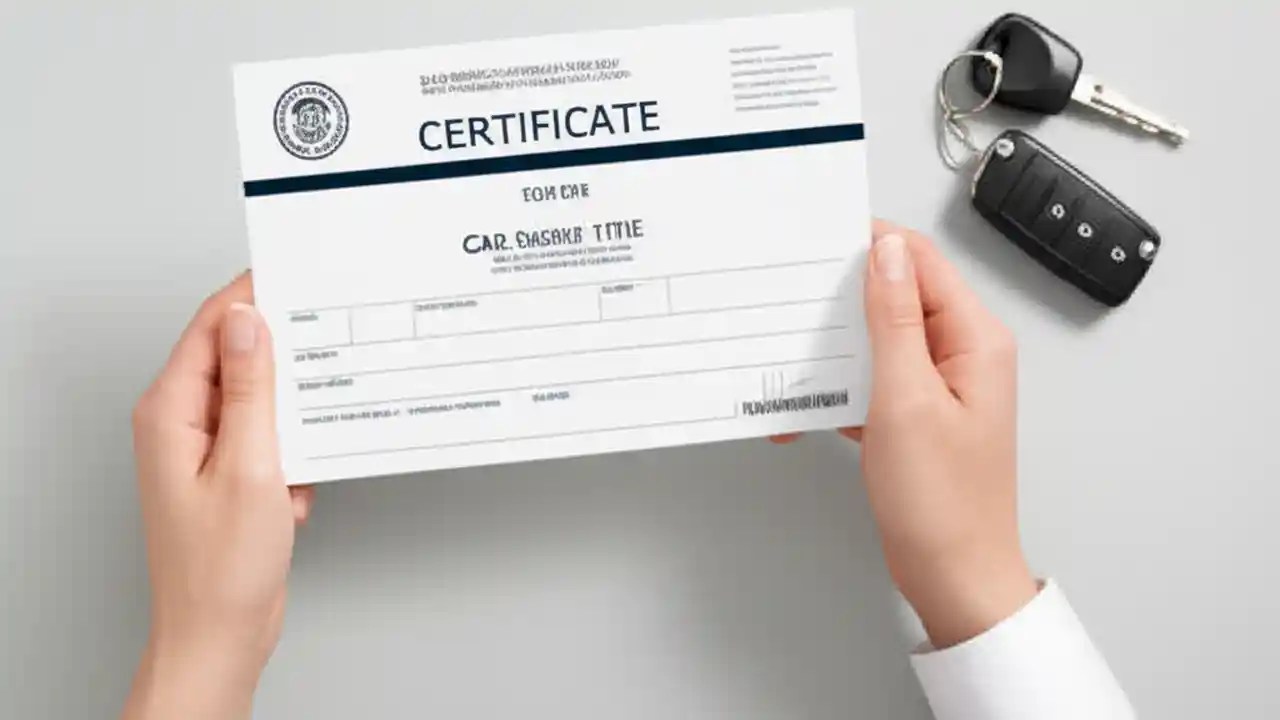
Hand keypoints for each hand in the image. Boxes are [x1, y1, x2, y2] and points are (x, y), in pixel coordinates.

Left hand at [123, 273, 313, 719]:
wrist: (220, 633)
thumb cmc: (222, 568)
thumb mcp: (249, 466)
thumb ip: (250, 387)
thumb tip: (248, 319)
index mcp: (170, 411)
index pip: (212, 325)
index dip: (255, 295)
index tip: (299, 276)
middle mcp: (181, 423)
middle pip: (238, 356)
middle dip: (285, 364)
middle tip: (324, 364)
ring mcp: (205, 449)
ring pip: (261, 401)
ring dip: (292, 422)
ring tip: (301, 459)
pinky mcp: (230, 472)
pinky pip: (271, 438)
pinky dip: (293, 459)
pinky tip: (294, 494)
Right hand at [775, 221, 1036, 647]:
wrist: (953, 576)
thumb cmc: (942, 503)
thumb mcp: (907, 399)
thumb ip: (895, 319)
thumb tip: (886, 253)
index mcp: (975, 339)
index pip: (921, 262)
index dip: (871, 245)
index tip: (819, 245)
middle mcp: (962, 354)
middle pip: (898, 296)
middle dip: (843, 298)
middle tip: (793, 301)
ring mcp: (939, 385)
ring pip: (878, 339)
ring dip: (835, 347)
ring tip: (790, 356)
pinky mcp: (916, 414)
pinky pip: (872, 380)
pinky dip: (838, 390)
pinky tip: (805, 405)